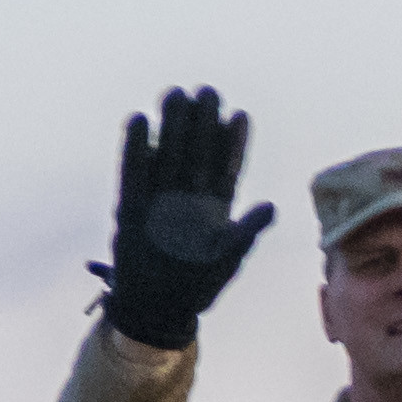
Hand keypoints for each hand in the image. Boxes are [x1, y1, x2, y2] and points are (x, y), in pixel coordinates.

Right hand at [103, 85, 271, 347]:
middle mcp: (188, 195)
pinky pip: (133, 171)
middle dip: (202, 121)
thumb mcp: (225, 261)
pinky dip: (134, 148)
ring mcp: (159, 196)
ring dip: (170, 125)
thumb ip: (245, 234)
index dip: (234, 141)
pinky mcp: (130, 204)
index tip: (239, 115)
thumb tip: (271, 207)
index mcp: (216, 206)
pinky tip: (138, 120)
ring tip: (175, 94)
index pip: (227, 166)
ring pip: (167, 153)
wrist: (155, 309)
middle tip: (207, 92)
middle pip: (196, 150)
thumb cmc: (196, 287)